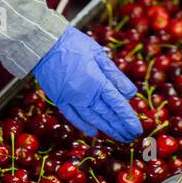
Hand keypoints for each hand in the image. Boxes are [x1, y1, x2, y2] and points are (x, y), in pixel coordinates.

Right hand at [33, 27, 141, 141]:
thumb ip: (115, 75)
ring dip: (106, 129)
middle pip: (106, 115)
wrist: (44, 44)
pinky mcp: (59, 100)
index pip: (117, 104)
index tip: (137, 129)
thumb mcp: (99, 55)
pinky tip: (94, 132)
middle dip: (120, 127)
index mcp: (97, 81)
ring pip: (92, 119)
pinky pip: (73, 117)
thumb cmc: (74, 44)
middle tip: (132, 138)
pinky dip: (84, 126)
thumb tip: (131, 93)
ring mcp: (70, 99)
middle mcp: (84, 94)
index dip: (128, 118)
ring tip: (118, 137)